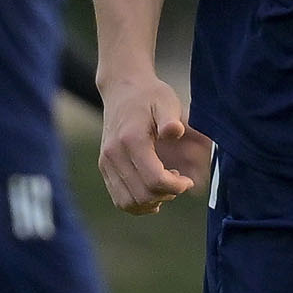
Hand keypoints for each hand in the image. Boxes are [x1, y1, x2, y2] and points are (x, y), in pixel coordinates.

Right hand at [98, 70, 211, 214]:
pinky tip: (153, 192)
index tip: (188, 180)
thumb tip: (174, 131)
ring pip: (128, 202)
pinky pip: (119, 198)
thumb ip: (171, 118)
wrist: (123, 89)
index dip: (176, 187)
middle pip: (142, 195)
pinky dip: (138, 203)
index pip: (154, 180)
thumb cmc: (150, 96)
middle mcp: (114, 154)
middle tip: (180, 182)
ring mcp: (106, 162)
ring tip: (166, 186)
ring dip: (152, 202)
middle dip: (166, 195)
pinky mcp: (104, 167)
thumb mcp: (166, 101)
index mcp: (131, 140)